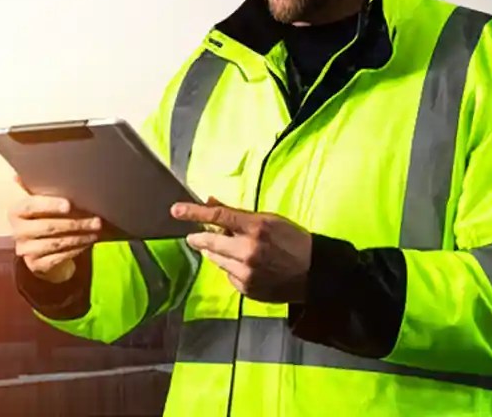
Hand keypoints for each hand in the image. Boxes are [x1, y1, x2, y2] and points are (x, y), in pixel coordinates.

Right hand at [8, 194, 103, 283]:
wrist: (40, 249)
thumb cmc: (43, 218)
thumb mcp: (40, 202)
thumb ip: (34, 187)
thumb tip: (20, 173)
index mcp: (16, 212)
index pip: (30, 206)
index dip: (49, 205)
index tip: (69, 205)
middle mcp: (17, 232)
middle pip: (47, 227)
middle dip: (75, 223)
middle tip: (96, 220)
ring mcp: (26, 250)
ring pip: (56, 243)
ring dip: (79, 236)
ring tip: (95, 230)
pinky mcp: (36, 265)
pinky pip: (59, 257)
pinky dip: (76, 249)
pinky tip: (88, 242)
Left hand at [171, 198, 311, 303]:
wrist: (316, 272)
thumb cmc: (292, 240)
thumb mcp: (268, 219)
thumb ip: (236, 213)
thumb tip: (209, 201)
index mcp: (256, 228)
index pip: (218, 216)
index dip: (194, 212)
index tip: (175, 210)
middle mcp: (248, 251)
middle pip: (210, 242)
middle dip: (199, 238)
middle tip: (194, 236)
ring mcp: (247, 273)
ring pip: (216, 260)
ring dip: (216, 253)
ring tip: (233, 250)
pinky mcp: (248, 289)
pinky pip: (228, 275)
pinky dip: (230, 269)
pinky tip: (246, 267)